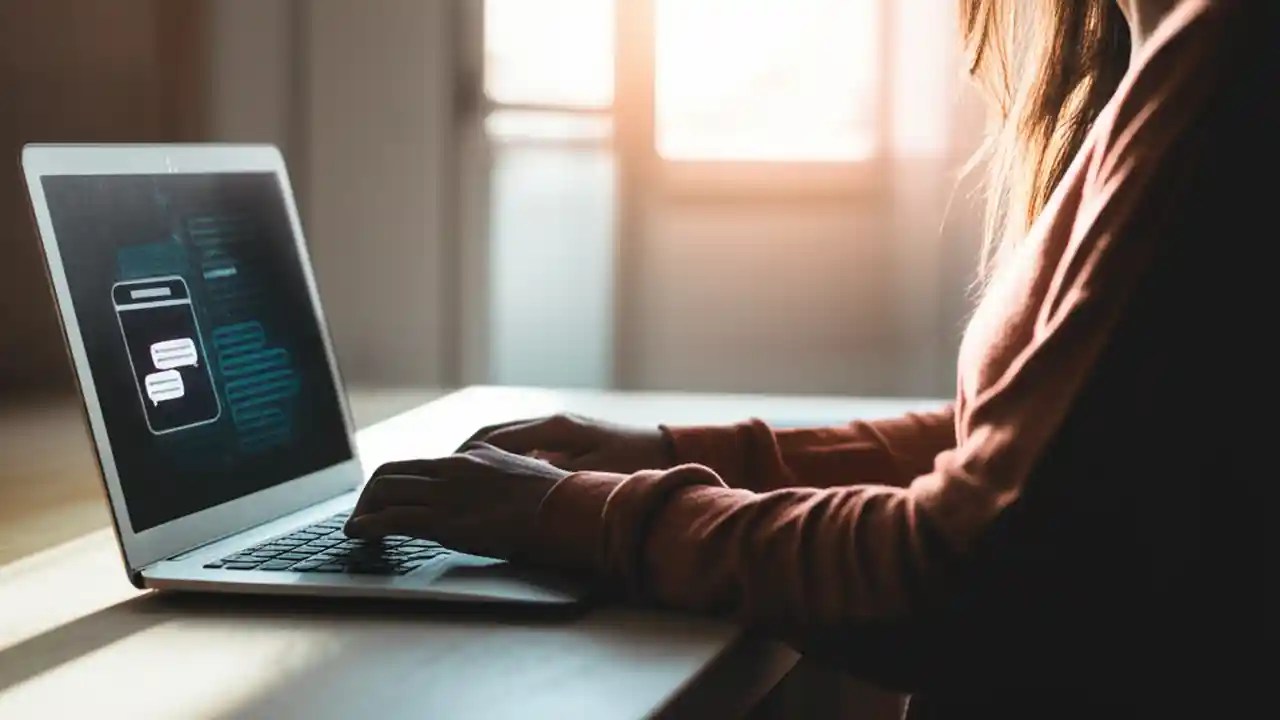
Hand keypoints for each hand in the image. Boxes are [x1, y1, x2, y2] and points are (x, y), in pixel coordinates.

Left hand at [344, 443, 569, 562]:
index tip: (391, 499)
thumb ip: (504, 481)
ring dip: (363, 510)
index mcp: (474, 456)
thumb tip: (502, 492)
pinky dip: (366, 526)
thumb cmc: (558, 501)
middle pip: (393, 471)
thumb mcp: (527, 478)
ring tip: (354, 528)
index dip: (399, 482)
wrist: (568, 511)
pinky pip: (391, 519)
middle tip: (363, 513)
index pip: (422, 463)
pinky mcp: (443, 521)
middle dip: (371, 494)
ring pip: (385, 490)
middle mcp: (454, 468)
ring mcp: (446, 493)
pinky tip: (357, 536)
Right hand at [462, 414, 674, 473]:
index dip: (464, 456)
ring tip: (455, 482)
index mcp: (553, 427)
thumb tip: (513, 484)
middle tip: (436, 478)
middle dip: (462, 456)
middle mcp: (550, 423)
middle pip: (492, 436)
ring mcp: (556, 430)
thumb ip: (550, 478)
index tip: (441, 474)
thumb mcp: (591, 477)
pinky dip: (500, 463)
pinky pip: (521, 449)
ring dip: (480, 459)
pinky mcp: (564, 441)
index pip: (494, 438)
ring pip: (504, 441)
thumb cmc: (632, 466)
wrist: (665, 453)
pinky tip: (490, 483)